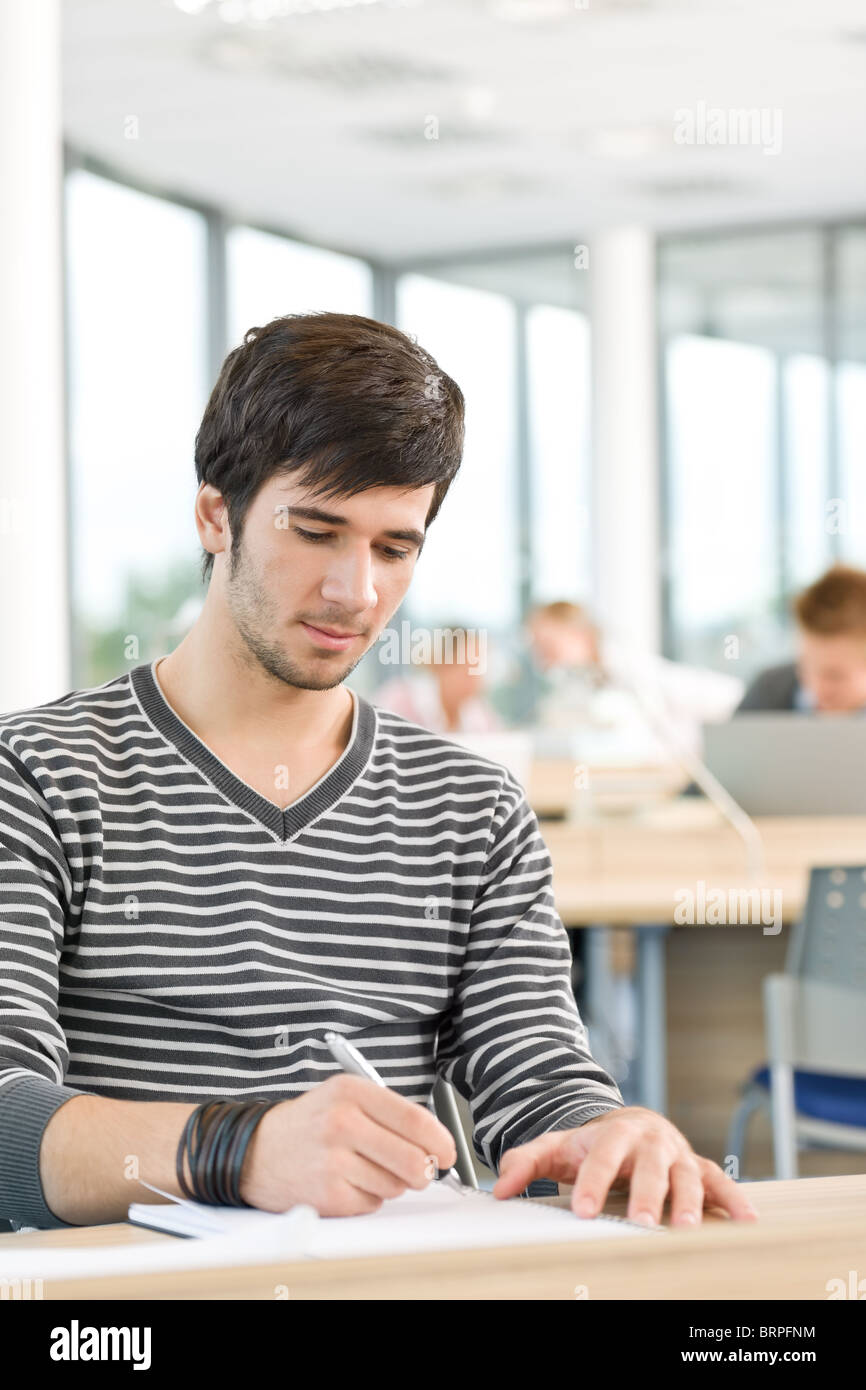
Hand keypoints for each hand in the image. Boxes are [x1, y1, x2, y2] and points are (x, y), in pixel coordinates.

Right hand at [238, 1075, 456, 1215]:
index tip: (449, 1153)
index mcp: (351, 1092)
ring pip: (395, 1184)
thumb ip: (387, 1113)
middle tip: (421, 1171)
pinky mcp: (327, 1194)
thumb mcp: (343, 1097)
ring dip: (391, 1183)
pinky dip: (368, 1197)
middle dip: (424, 1170)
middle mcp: (342, 1123)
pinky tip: (348, 1182)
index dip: (440, 1140)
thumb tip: (433, 1142)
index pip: (413, 1118)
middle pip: (412, 1158)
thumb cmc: (308, 1124)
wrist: (254, 1150)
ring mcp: (333, 1161)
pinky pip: (372, 1203)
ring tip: (365, 1169)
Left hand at [492, 1106, 758, 1227]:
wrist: (630, 1124)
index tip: (584, 1210)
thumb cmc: (592, 1143)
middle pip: (650, 1165)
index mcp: (614, 1132)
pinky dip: (734, 1198)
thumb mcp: (557, 1147)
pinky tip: (746, 1220)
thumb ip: (526, 1162)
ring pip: (686, 1174)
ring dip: (689, 1201)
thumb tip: (499, 1189)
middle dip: (646, 1194)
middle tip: (641, 1223)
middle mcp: (650, 1140)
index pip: (603, 1154)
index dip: (594, 1180)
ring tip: (686, 1229)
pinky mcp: (698, 1166)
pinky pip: (719, 1181)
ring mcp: (677, 1152)